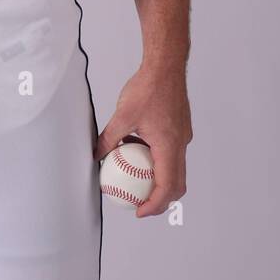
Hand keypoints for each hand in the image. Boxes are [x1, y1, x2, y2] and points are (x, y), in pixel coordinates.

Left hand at [95, 64, 191, 217]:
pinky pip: (172, 154)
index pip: (166, 187)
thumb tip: (96, 154)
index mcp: (169, 146)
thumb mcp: (122, 116)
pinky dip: (159, 162)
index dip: (154, 205)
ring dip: (160, 181)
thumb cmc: (147, 88)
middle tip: (140, 205)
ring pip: (176, 169)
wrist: (166, 67)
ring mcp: (182, 137)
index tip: (138, 212)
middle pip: (176, 184)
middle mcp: (180, 145)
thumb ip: (109, 138)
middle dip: (160, 200)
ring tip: (139, 184)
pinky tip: (139, 153)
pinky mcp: (180, 129)